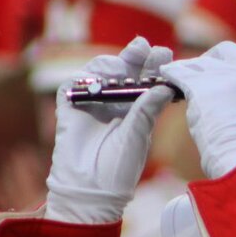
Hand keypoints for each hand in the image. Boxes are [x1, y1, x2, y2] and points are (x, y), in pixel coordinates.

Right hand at [44, 37, 174, 223]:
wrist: (91, 189)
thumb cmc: (120, 167)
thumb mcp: (139, 135)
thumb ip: (147, 109)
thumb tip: (165, 87)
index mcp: (137, 109)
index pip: (146, 80)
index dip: (154, 66)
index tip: (165, 54)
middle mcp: (115, 103)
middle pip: (125, 70)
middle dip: (135, 56)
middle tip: (145, 47)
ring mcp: (92, 103)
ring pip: (101, 72)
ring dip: (113, 63)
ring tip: (124, 65)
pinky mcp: (70, 107)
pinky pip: (75, 83)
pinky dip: (87, 76)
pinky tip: (102, 76)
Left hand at [159, 40, 235, 179]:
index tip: (235, 69)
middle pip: (225, 49)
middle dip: (215, 60)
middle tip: (210, 77)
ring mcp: (219, 73)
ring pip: (200, 61)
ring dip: (194, 69)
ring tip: (189, 81)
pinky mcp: (198, 84)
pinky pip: (179, 71)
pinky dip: (172, 73)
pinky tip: (168, 76)